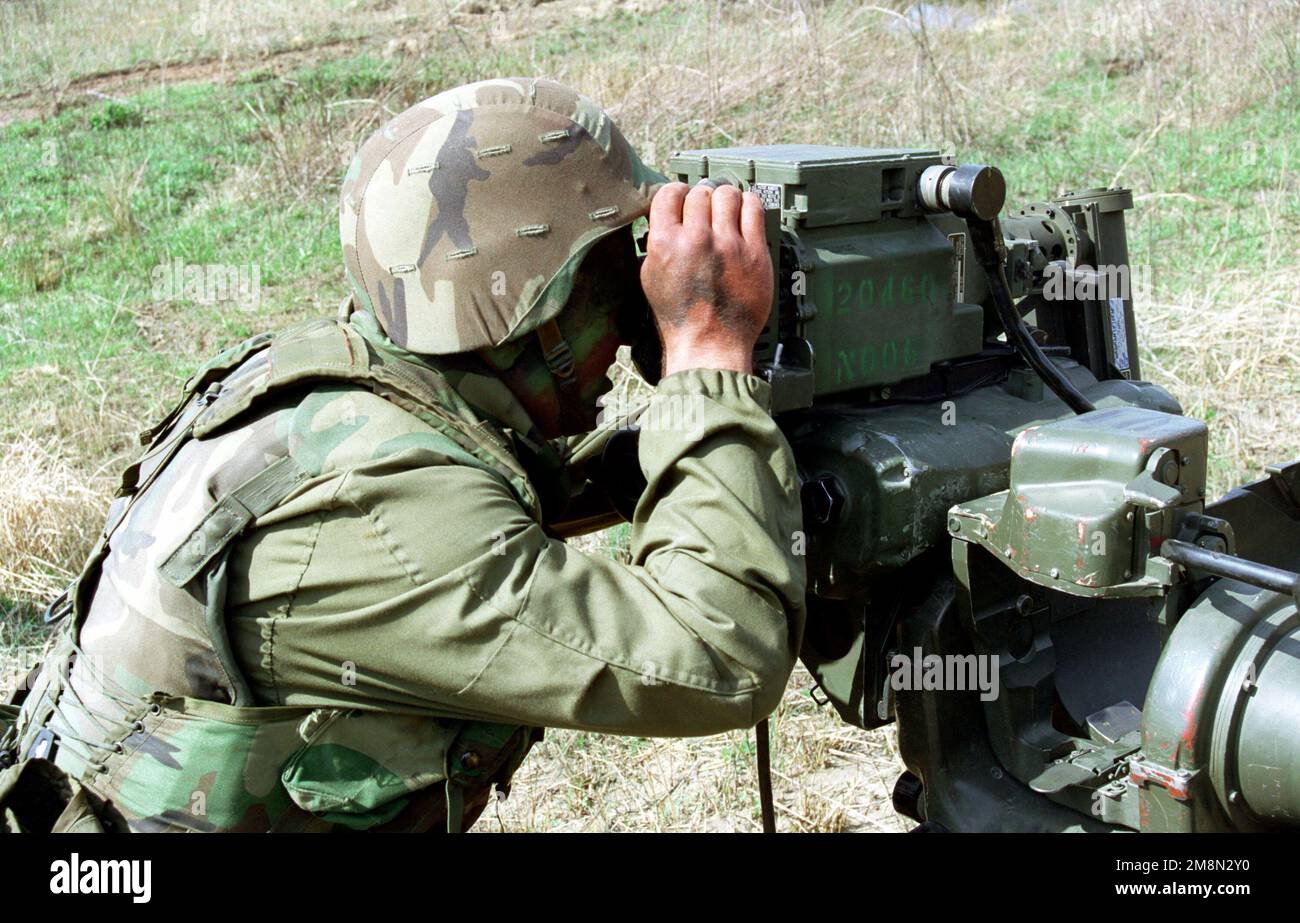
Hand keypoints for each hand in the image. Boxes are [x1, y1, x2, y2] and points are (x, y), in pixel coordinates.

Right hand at [639, 181, 772, 376]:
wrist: (709, 345)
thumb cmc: (680, 317)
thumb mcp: (650, 277)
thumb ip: (656, 242)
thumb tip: (668, 216)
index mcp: (664, 243)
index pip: (670, 193)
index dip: (677, 195)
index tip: (683, 203)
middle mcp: (695, 239)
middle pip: (700, 192)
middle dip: (701, 201)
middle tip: (704, 215)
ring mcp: (728, 244)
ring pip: (727, 194)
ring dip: (724, 200)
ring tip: (724, 213)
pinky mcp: (755, 252)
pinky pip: (753, 208)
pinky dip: (747, 205)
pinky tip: (743, 214)